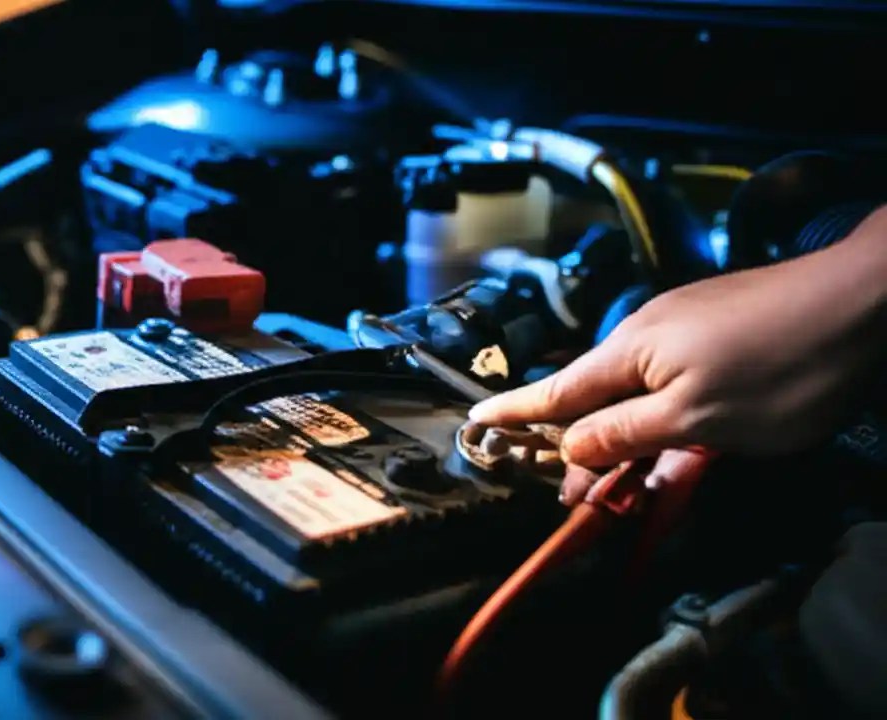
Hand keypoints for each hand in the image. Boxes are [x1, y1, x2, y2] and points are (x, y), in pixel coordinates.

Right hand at [470, 205, 886, 502]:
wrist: (868, 299)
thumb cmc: (783, 364)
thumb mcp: (696, 418)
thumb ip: (625, 434)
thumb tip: (569, 447)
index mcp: (629, 354)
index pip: (555, 392)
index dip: (514, 414)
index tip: (477, 423)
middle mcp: (646, 335)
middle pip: (594, 398)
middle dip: (581, 448)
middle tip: (579, 498)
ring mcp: (684, 329)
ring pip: (636, 393)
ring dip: (625, 439)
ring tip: (627, 483)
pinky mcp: (718, 332)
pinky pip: (669, 382)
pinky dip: (661, 418)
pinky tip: (678, 445)